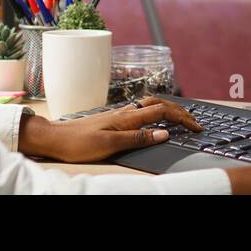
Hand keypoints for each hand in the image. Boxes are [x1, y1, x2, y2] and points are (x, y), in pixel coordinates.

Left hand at [21, 97, 202, 163]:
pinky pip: (140, 111)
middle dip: (179, 111)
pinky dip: (155, 112)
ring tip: (179, 116)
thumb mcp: (110, 145)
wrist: (54, 139)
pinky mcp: (112, 120)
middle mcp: (125, 112)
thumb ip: (138, 138)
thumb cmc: (78, 143)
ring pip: (149, 105)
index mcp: (127, 117)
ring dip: (168, 108)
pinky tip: (153, 119)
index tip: (196, 126)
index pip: (162, 112)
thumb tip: (164, 133)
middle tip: (193, 121)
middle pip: (159, 104)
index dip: (181, 118)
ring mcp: (118, 115)